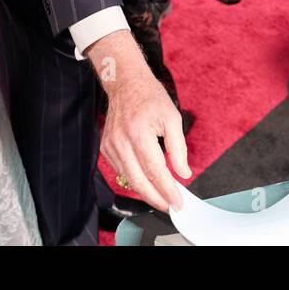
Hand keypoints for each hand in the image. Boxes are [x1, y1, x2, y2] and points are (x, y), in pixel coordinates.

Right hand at [89, 31, 190, 212]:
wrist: (125, 83)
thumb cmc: (150, 98)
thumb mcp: (173, 117)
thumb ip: (179, 148)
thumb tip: (183, 173)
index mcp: (139, 132)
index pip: (155, 170)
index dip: (167, 190)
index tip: (178, 202)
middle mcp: (121, 141)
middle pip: (138, 181)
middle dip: (156, 198)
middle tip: (170, 206)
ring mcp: (110, 145)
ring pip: (128, 179)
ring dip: (146, 191)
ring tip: (161, 197)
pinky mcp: (106, 147)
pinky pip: (120, 170)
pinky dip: (134, 179)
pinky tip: (147, 181)